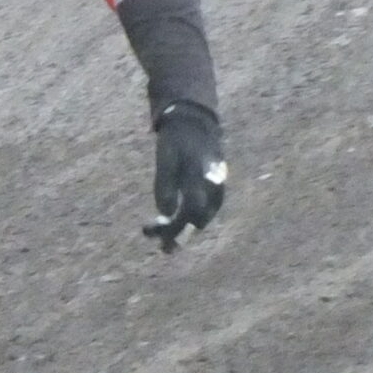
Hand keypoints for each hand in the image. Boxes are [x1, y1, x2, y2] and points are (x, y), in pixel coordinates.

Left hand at [143, 101, 226, 250]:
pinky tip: (177, 228)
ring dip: (186, 231)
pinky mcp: (215, 188)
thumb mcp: (166, 157)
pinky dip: (192, 220)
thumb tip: (164, 213)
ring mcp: (217, 187)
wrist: (195, 123)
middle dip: (180, 235)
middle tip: (164, 249)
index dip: (174, 227)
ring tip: (168, 244)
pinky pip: (206, 210)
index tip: (155, 234)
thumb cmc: (177, 140)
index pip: (190, 210)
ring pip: (204, 216)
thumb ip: (165, 183)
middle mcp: (213, 185)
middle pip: (198, 218)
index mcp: (200, 175)